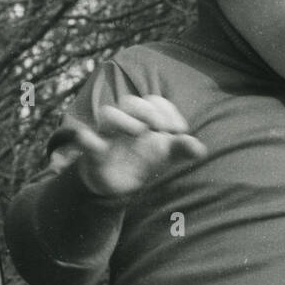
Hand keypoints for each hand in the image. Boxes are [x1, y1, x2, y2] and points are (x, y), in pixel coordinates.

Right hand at [63, 94, 206, 197]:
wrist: (117, 182)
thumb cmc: (143, 160)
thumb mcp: (165, 155)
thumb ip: (182, 149)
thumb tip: (200, 149)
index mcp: (143, 118)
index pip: (153, 101)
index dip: (167, 110)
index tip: (180, 130)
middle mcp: (124, 122)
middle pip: (131, 102)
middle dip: (148, 111)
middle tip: (162, 129)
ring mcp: (107, 134)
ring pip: (108, 114)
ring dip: (124, 120)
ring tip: (140, 132)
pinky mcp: (92, 151)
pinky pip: (85, 140)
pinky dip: (86, 139)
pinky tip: (90, 140)